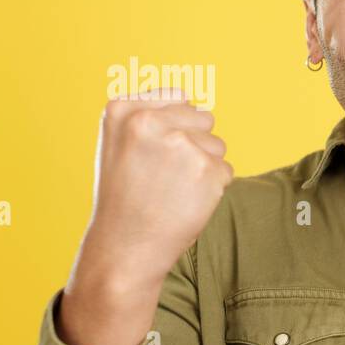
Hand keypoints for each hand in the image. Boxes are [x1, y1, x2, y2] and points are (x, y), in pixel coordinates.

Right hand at [80, 87, 232, 287]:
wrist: (125, 247)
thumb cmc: (125, 195)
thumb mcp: (120, 143)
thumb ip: (150, 114)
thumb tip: (190, 98)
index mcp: (122, 109)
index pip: (179, 98)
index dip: (173, 128)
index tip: (152, 153)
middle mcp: (150, 122)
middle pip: (204, 117)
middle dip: (193, 143)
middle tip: (163, 174)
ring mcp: (180, 146)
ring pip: (217, 145)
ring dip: (204, 166)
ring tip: (172, 189)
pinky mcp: (207, 171)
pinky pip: (225, 171)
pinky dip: (212, 188)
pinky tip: (185, 202)